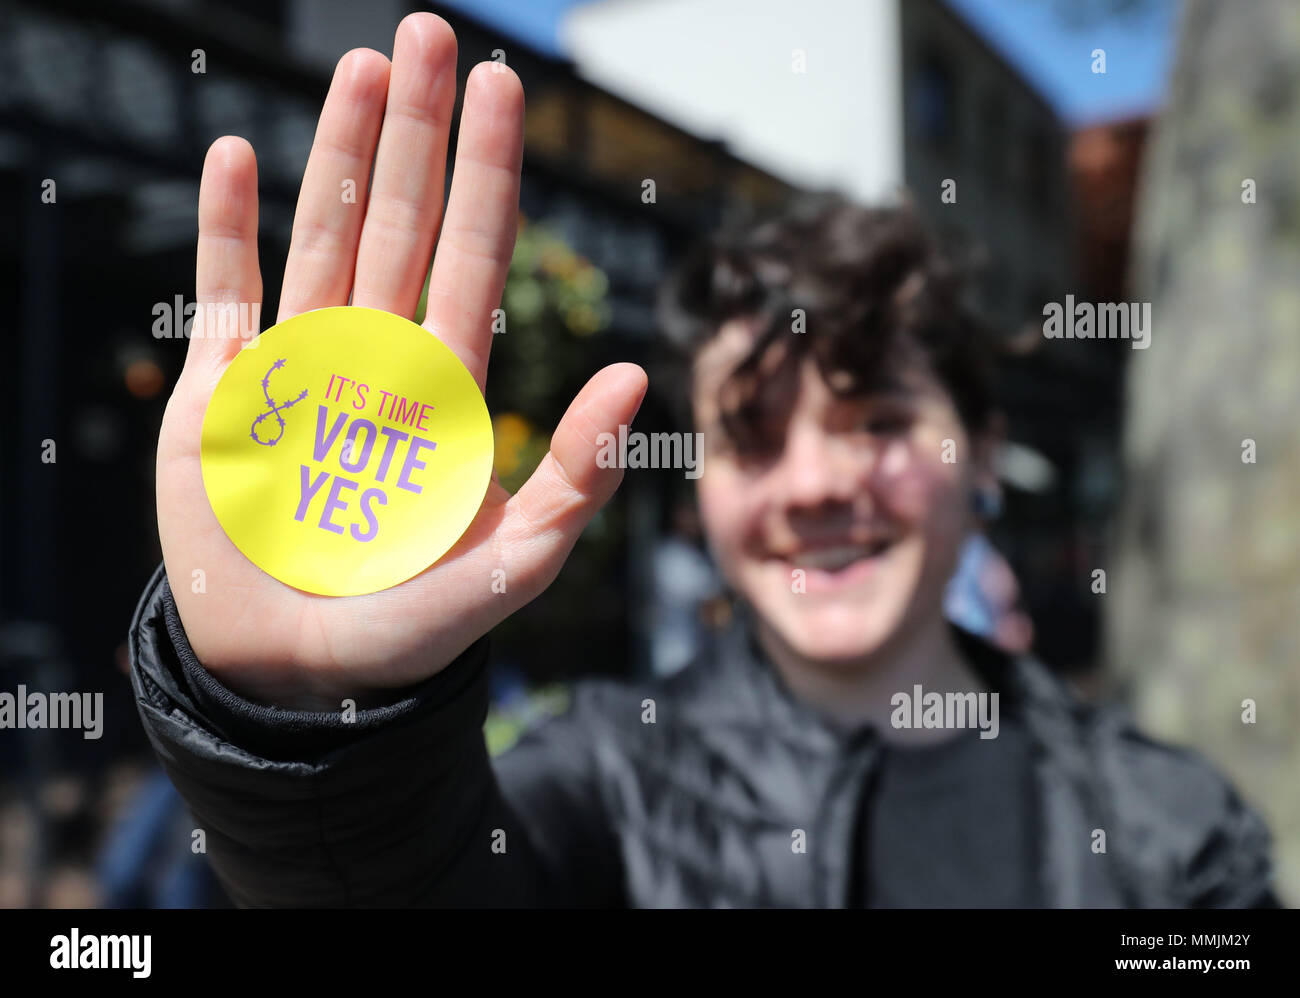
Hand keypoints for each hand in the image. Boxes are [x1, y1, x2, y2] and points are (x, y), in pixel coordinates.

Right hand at [156, 14, 647, 708]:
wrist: (303, 676)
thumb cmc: (412, 627)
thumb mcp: (514, 561)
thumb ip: (576, 475)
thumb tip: (641, 374)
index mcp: (445, 386)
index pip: (474, 256)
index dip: (488, 174)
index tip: (501, 90)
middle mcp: (378, 357)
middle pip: (404, 223)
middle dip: (420, 132)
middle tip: (431, 34)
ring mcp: (301, 364)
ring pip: (325, 235)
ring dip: (341, 153)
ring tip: (362, 68)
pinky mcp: (225, 390)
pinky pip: (227, 291)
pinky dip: (228, 228)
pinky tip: (236, 156)